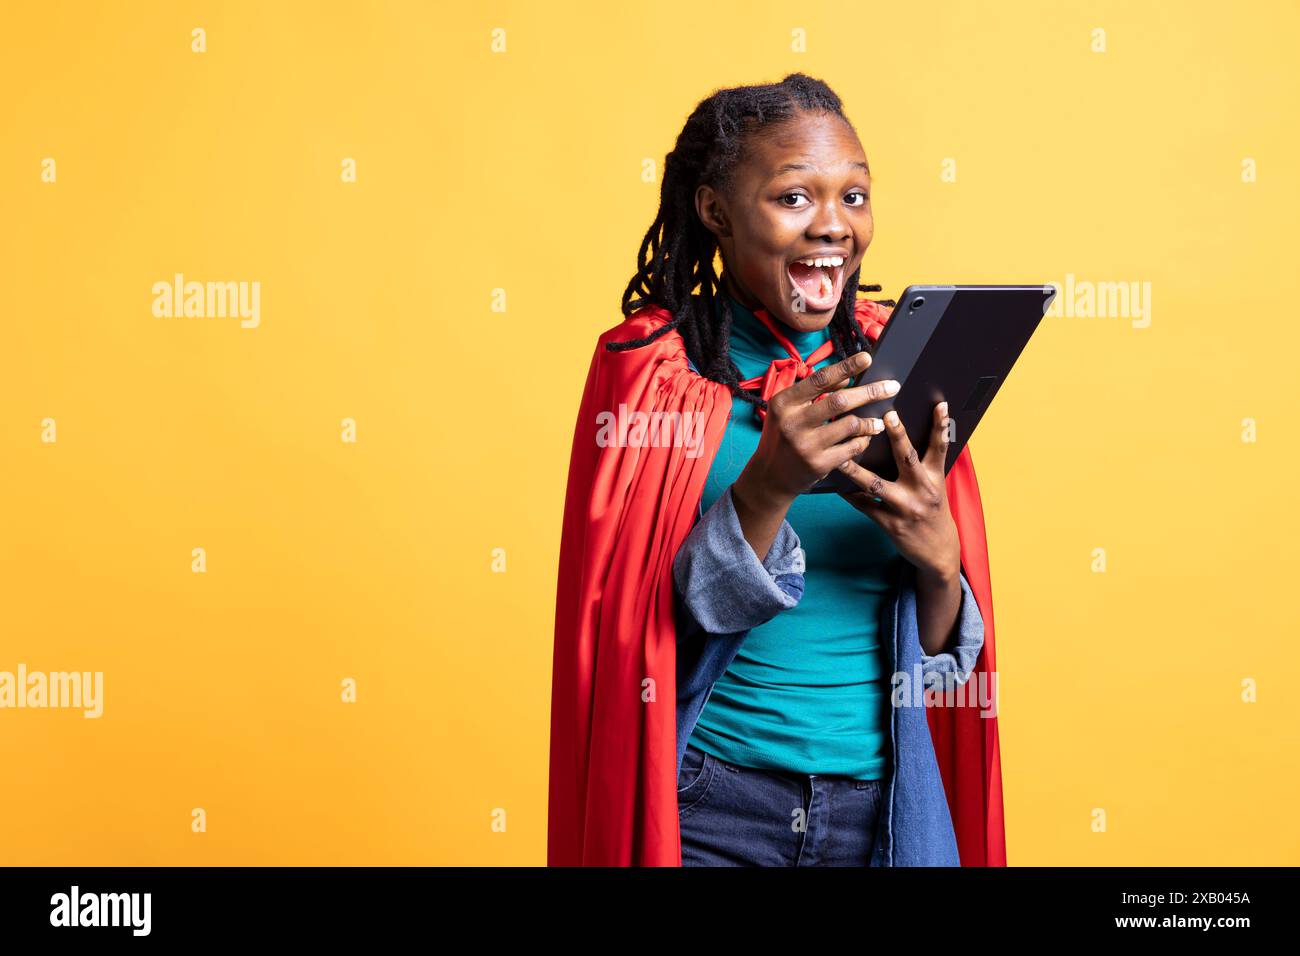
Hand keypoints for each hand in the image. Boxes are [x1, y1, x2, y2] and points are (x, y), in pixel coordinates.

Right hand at [733, 350, 897, 509]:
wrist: (770, 476)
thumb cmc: (782, 437)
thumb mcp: (789, 410)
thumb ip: (814, 392)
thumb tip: (847, 377)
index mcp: (783, 402)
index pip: (819, 379)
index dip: (846, 366)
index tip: (867, 357)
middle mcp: (792, 422)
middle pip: (840, 401)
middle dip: (871, 392)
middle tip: (892, 387)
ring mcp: (805, 445)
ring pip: (850, 425)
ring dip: (870, 422)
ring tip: (880, 422)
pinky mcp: (818, 464)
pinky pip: (851, 448)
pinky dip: (863, 441)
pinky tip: (865, 438)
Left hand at [836, 400, 960, 579]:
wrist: (939, 551)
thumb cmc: (933, 511)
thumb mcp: (936, 487)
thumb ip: (924, 464)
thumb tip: (902, 437)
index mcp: (936, 478)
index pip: (940, 447)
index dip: (941, 425)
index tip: (939, 404)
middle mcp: (922, 491)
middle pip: (908, 458)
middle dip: (898, 436)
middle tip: (887, 415)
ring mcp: (905, 508)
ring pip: (876, 484)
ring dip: (855, 469)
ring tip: (840, 455)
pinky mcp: (890, 525)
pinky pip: (865, 506)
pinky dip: (849, 494)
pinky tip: (834, 484)